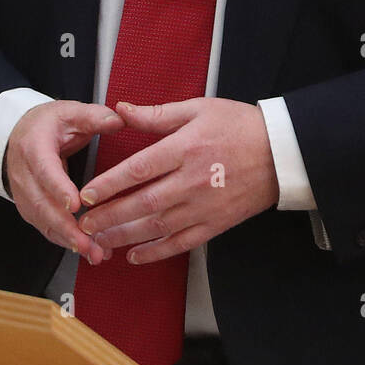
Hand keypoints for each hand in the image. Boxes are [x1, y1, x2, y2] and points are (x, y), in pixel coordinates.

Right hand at [4, 101, 124, 263]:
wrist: (20, 134)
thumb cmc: (48, 124)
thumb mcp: (69, 112)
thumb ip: (93, 116)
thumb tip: (118, 120)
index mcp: (33, 147)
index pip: (44, 170)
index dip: (58, 189)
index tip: (75, 205)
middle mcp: (24, 174)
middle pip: (42, 205)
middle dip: (66, 227)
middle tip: (89, 243)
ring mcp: (24, 194)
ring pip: (43, 221)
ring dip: (68, 240)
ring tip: (95, 253)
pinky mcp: (30, 208)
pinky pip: (46, 227)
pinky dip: (66, 241)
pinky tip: (88, 250)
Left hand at [75, 98, 279, 263]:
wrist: (281, 153)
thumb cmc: (240, 126)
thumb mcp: (198, 109)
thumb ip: (157, 114)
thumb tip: (120, 110)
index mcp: (186, 148)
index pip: (139, 170)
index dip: (110, 184)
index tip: (86, 194)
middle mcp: (192, 181)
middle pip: (143, 203)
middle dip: (109, 216)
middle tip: (83, 223)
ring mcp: (204, 207)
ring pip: (158, 227)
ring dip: (125, 236)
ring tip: (99, 240)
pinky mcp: (215, 224)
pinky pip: (181, 243)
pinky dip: (156, 252)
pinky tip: (135, 255)